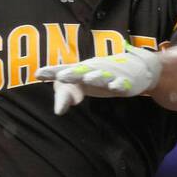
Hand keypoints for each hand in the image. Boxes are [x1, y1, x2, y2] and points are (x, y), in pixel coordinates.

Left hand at [35, 45, 163, 114]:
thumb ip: (66, 95)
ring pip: (102, 76)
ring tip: (88, 78)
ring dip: (95, 76)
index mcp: (83, 69)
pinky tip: (115, 86)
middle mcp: (95, 70)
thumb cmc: (102, 75)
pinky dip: (119, 84)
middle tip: (61, 76)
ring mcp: (111, 75)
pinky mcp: (126, 83)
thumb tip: (58, 110)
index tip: (38, 73)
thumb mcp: (83, 84)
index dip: (52, 71)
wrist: (137, 66)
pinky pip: (122, 84)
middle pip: (82, 71)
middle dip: (73, 73)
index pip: (65, 70)